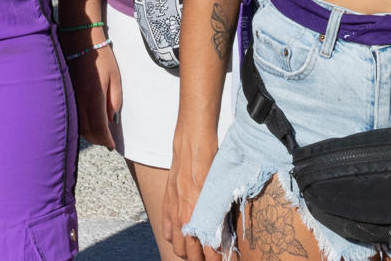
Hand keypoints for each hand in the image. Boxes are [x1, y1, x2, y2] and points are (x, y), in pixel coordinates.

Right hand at [67, 39, 122, 148]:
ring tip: (98, 133)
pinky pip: (71, 116)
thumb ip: (114, 100)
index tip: (112, 146)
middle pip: (87, 131)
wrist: (79, 41)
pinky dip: (79, 124)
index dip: (106, 140)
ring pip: (77, 126)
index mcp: (94, 96)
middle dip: (97, 139)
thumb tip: (111, 120)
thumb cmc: (101, 57)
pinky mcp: (63, 95)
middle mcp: (79, 101)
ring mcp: (68, 98)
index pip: (99, 128)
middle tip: (106, 141)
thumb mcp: (115, 77)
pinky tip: (86, 122)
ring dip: (88, 133)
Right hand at [165, 128, 220, 260]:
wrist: (192, 141)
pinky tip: (181, 237)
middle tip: (211, 258)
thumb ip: (220, 213)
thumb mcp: (221, 189)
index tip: (223, 260)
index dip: (215, 258)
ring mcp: (173, 210)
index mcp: (200, 215)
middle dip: (201, 259)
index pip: (207, 250)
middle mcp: (184, 216)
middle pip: (189, 253)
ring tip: (198, 252)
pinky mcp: (167, 202)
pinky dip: (173, 237)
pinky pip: (166, 230)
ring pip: (177, 246)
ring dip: (187, 251)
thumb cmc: (213, 161)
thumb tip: (224, 234)